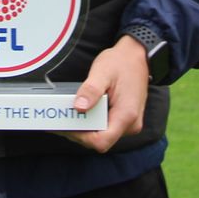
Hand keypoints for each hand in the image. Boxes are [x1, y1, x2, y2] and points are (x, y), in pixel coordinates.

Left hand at [63, 35, 149, 152]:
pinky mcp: (125, 119)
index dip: (81, 137)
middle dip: (79, 132)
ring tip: (68, 115)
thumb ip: (91, 90)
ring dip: (85, 128)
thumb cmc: (121, 62)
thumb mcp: (103, 71)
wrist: (137, 56)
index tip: (66, 125)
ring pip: (103, 136)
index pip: (101, 141)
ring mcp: (129, 123)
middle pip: (100, 141)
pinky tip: (81, 112)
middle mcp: (130, 124)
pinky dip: (92, 123)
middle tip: (61, 119)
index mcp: (126, 115)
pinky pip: (106, 128)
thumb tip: (79, 107)